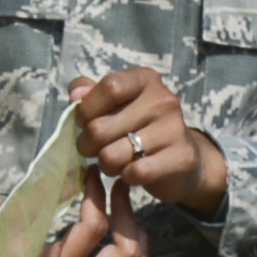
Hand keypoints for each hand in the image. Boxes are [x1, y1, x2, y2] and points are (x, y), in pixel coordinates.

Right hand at [0, 174, 146, 256]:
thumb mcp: (6, 220)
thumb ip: (42, 195)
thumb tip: (76, 169)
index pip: (94, 227)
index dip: (98, 194)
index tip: (93, 174)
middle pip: (126, 254)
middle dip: (127, 215)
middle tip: (117, 191)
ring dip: (137, 241)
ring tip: (125, 216)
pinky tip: (125, 246)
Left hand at [72, 66, 227, 220]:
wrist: (181, 159)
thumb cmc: (139, 126)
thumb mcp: (115, 104)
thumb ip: (90, 94)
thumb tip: (76, 95)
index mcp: (145, 80)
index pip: (109, 87)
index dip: (86, 110)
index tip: (83, 123)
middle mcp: (163, 100)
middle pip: (100, 128)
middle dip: (87, 145)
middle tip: (95, 149)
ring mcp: (174, 129)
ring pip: (112, 155)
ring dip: (105, 164)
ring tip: (114, 161)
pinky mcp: (181, 159)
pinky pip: (135, 172)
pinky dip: (126, 176)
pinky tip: (131, 172)